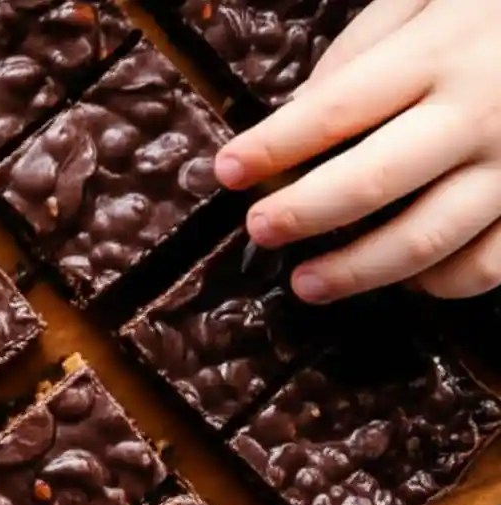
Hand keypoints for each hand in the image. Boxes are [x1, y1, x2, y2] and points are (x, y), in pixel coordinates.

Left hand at [215, 0, 500, 302]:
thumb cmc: (498, 10)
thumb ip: (366, 44)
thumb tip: (299, 110)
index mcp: (443, 54)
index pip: (336, 109)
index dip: (273, 146)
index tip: (225, 171)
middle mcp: (478, 115)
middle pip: (373, 181)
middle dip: (304, 212)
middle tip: (260, 230)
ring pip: (427, 238)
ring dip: (358, 270)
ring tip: (306, 284)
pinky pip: (487, 265)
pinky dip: (438, 283)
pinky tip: (401, 281)